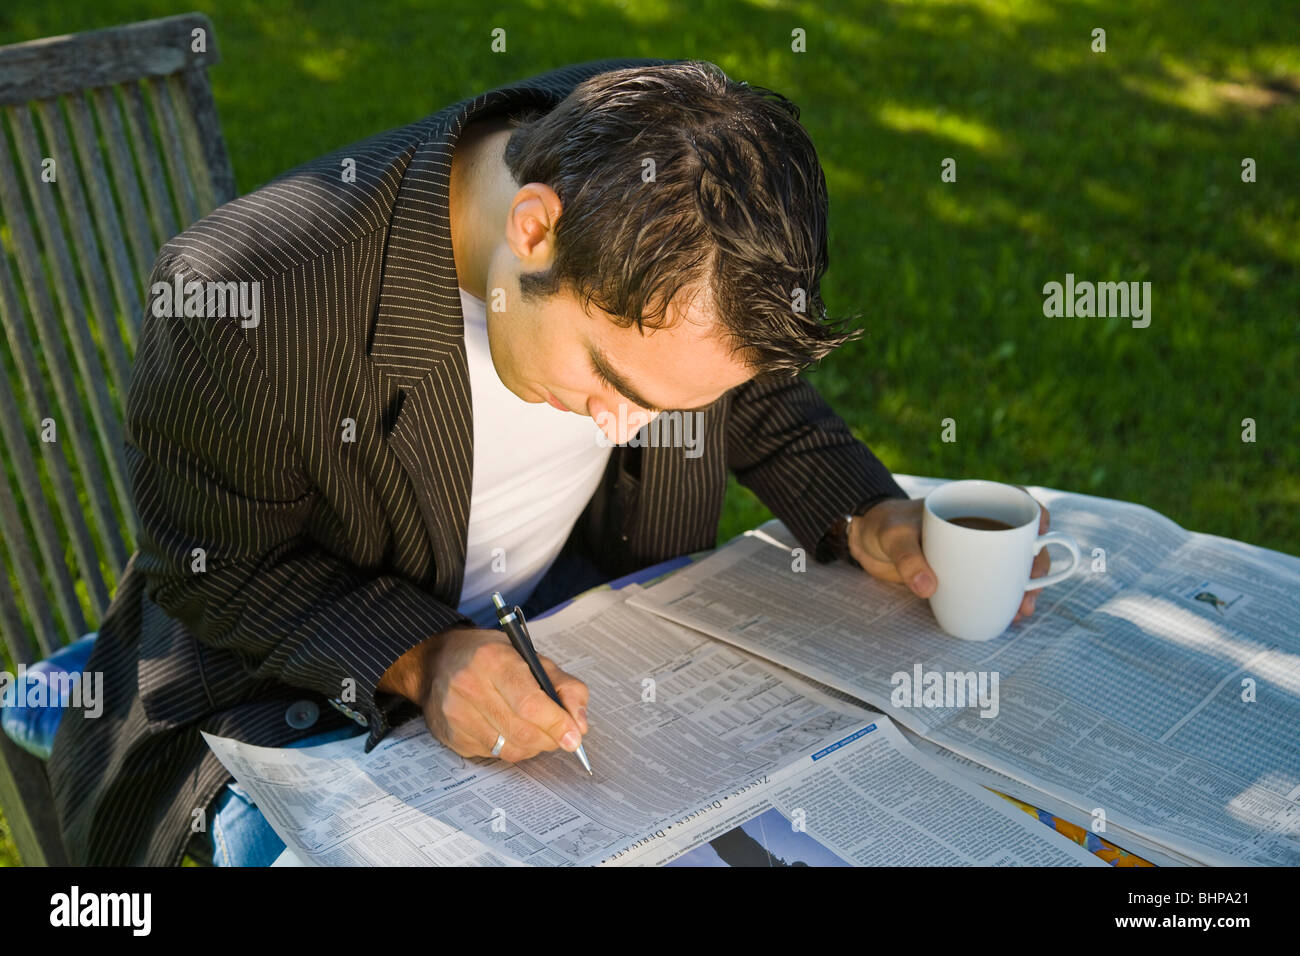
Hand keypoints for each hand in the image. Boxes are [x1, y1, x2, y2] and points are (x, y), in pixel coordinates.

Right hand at [384, 627, 588, 761]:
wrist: (437, 661)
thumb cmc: (491, 658)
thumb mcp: (532, 657)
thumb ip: (564, 686)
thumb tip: (580, 725)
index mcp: (494, 660)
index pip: (530, 703)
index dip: (557, 724)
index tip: (574, 736)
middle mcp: (469, 686)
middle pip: (521, 731)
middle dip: (549, 739)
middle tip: (559, 735)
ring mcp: (456, 714)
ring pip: (509, 749)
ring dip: (532, 746)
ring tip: (534, 729)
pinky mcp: (450, 736)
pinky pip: (493, 755)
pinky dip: (510, 748)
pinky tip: (507, 729)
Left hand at [848, 489, 1051, 623]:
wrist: (866, 543)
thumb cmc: (883, 526)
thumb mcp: (893, 537)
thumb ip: (909, 559)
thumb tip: (928, 588)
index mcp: (967, 505)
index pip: (1011, 500)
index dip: (1034, 512)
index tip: (1040, 529)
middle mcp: (978, 528)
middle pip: (1021, 542)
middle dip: (1036, 565)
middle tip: (1031, 587)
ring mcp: (974, 553)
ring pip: (1012, 568)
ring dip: (1025, 588)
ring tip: (1022, 610)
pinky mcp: (964, 575)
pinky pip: (992, 585)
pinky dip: (1004, 599)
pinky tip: (1008, 616)